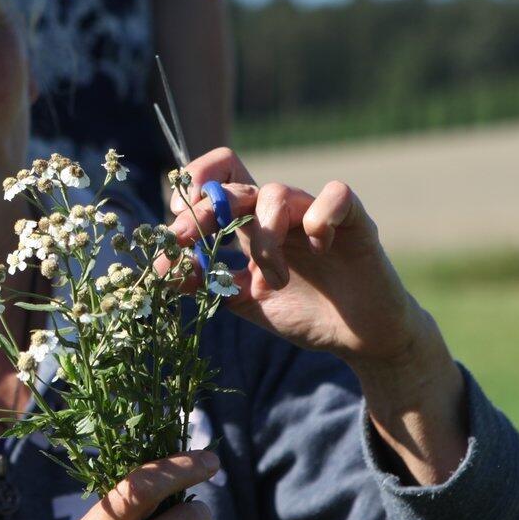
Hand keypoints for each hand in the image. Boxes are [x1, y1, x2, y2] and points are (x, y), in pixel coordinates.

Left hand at [166, 147, 468, 483]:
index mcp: (252, 225)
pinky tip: (319, 247)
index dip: (190, 191)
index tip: (174, 231)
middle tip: (186, 241)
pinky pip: (335, 195)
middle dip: (202, 212)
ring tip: (271, 280)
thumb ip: (205, 284)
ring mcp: (316, 213)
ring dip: (263, 239)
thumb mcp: (242, 301)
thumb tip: (160, 272)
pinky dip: (319, 218)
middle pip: (234, 184)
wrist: (358, 339)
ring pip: (276, 192)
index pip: (216, 180)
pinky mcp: (356, 221)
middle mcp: (280, 212)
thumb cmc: (305, 312)